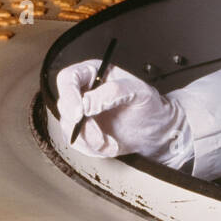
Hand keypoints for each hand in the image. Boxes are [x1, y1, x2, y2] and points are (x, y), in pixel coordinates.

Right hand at [54, 60, 188, 162]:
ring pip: (68, 127)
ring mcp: (80, 112)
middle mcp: (82, 91)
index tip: (80, 114)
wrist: (156, 129)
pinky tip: (110, 144)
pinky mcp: (81, 131)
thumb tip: (87, 103)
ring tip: (112, 142)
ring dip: (90, 140)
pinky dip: (93, 148)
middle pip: (65, 105)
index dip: (69, 96)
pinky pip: (76, 142)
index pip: (68, 78)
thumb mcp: (139, 92)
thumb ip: (113, 92)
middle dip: (83, 126)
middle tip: (101, 137)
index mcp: (93, 73)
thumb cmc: (149, 105)